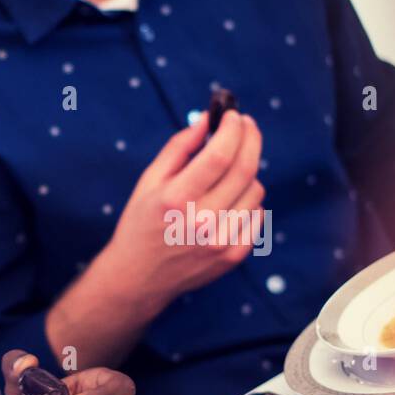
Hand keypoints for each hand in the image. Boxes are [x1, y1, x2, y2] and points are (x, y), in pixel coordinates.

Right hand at [96, 109, 265, 310]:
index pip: (220, 155)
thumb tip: (207, 119)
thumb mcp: (148, 182)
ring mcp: (220, 241)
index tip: (235, 116)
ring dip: (246, 174)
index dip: (233, 129)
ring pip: (256, 190)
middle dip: (250, 139)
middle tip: (246, 126)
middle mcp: (201, 221)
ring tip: (226, 175)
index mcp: (175, 199)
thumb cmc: (141, 224)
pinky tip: (228, 203)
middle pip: (245, 169)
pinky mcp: (233, 256)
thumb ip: (178, 148)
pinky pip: (257, 215)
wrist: (137, 278)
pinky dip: (248, 202)